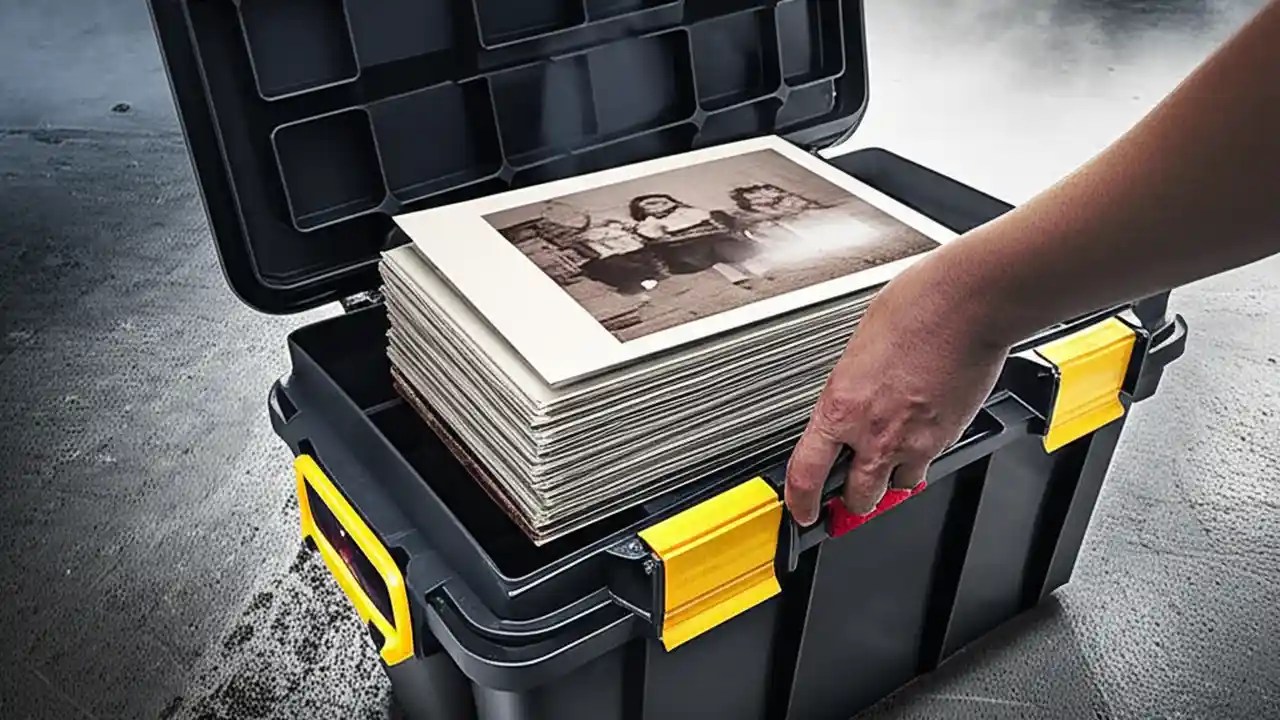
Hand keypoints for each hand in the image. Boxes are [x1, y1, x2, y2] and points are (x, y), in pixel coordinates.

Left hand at [784, 253, 1010, 524]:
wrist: (967, 304)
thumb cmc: (915, 309)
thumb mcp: (858, 348)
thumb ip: (850, 386)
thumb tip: (848, 399)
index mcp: (840, 407)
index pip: (807, 475)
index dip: (801, 503)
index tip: (803, 511)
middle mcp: (875, 433)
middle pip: (857, 498)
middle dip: (852, 499)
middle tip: (851, 489)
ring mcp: (914, 440)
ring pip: (897, 488)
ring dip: (890, 481)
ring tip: (890, 459)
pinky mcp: (948, 437)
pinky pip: (929, 463)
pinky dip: (922, 459)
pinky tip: (921, 434)